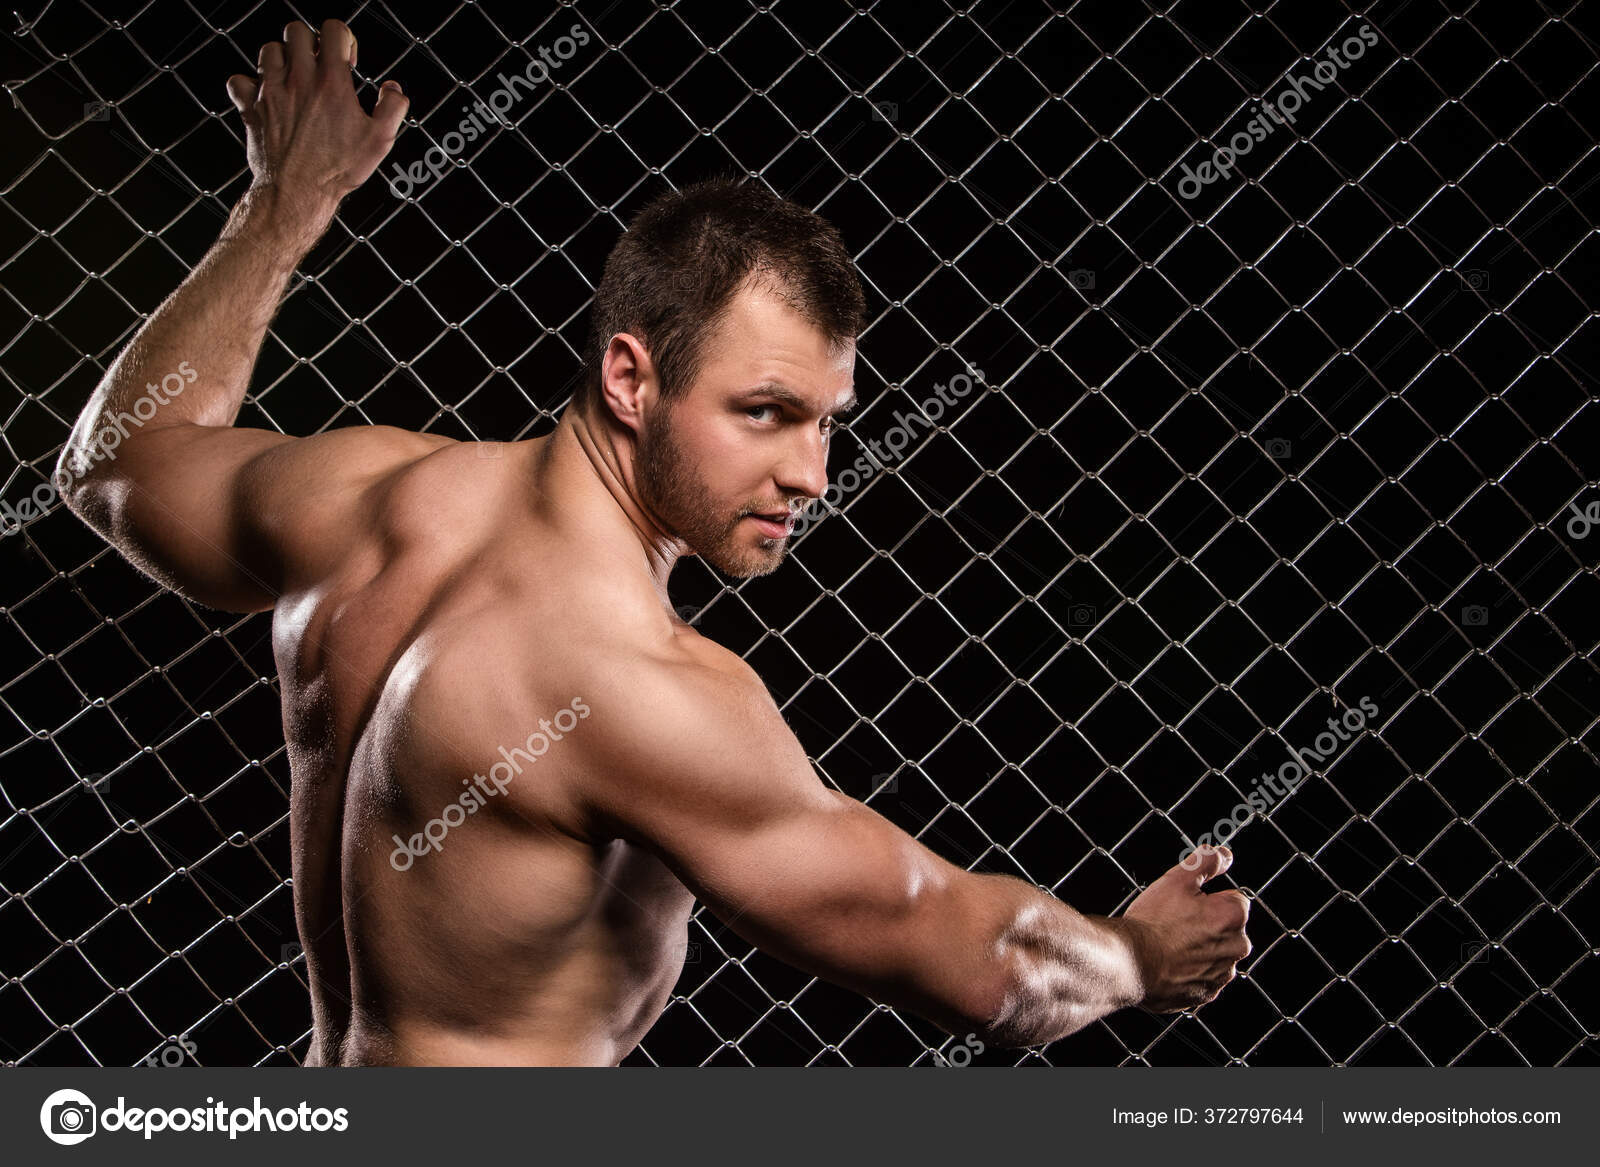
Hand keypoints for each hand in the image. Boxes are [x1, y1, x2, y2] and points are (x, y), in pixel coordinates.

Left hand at [225, 19, 407, 219]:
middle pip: (296, 31)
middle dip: (310, 43)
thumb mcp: (380, 140)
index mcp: (331, 82)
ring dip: (282, 59)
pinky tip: (265, 96)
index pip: (333, 30)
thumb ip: (393, 108)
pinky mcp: (251, 108)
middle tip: (319, 65)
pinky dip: (249, 84)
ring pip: (269, 49)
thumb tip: (394, 89)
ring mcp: (271, 92)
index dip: (343, 39)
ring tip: (293, 79)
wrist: (298, 193)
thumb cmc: (337, 170)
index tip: (346, 61)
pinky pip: (239, 81)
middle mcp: (298, 80)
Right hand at [1118, 845, 1251, 1012]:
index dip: (1208, 898)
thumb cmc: (1152, 923)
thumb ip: (1206, 861)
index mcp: (1233, 917)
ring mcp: (1221, 974)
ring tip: (1168, 945)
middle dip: (1207, 924)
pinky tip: (1168, 963)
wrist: (1130, 964)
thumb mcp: (1176, 880)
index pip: (1233, 899)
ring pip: (1215, 953)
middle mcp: (1236, 948)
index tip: (1186, 903)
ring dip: (1199, 949)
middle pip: (1226, 928)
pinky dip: (1190, 971)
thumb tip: (1225, 855)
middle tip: (1174, 923)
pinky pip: (1203, 977)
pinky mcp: (1206, 994)